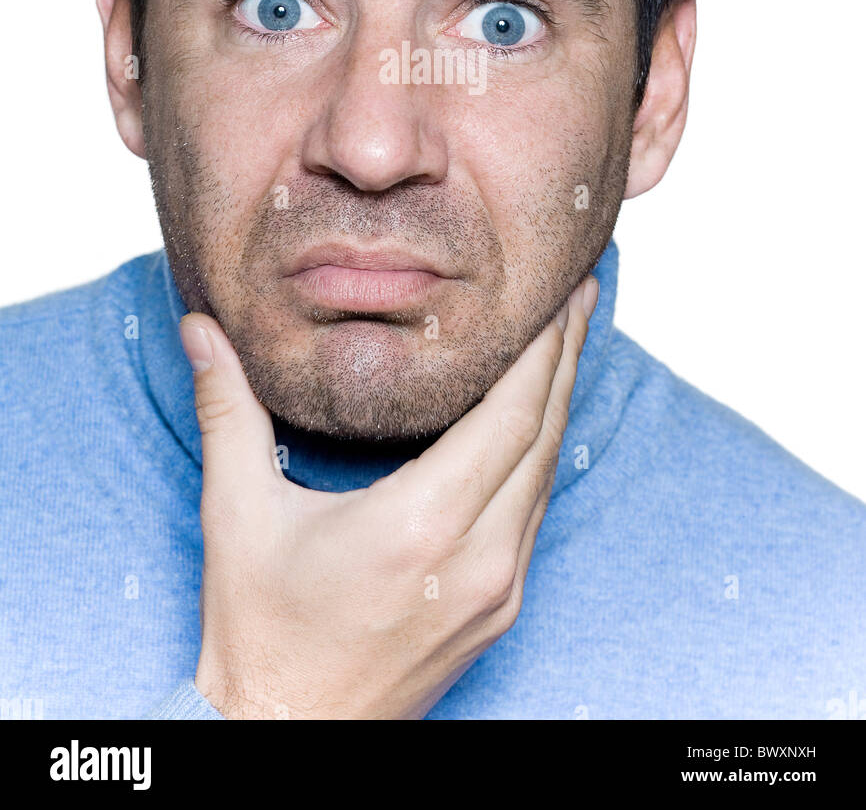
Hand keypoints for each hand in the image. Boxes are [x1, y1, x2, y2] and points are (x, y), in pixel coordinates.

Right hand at [180, 275, 598, 718]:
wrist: (286, 736)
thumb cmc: (261, 632)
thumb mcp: (237, 513)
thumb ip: (227, 410)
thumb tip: (202, 329)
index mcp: (420, 523)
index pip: (510, 414)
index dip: (541, 347)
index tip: (558, 292)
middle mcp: (476, 556)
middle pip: (545, 435)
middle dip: (565, 356)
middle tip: (581, 291)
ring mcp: (497, 589)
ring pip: (548, 476)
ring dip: (560, 403)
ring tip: (568, 340)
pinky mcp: (499, 609)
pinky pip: (535, 514)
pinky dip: (543, 456)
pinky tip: (538, 423)